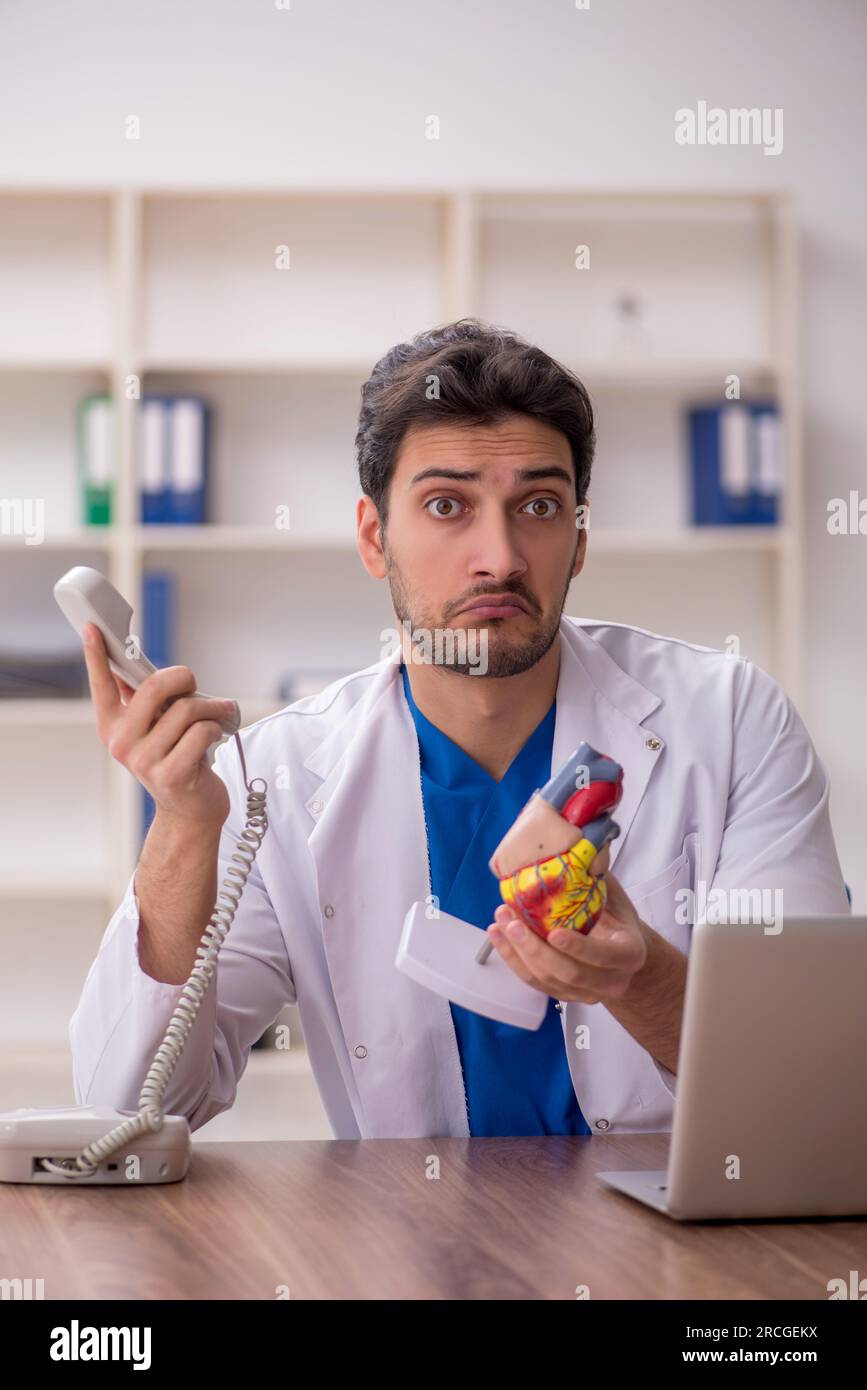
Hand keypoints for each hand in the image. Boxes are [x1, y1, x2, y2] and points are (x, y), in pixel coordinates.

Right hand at [82, 622, 231, 828]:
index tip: (93, 628)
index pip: (101, 686)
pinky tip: (217, 736)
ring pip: (186, 709)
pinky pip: (202, 732)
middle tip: (193, 683)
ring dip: (212, 706)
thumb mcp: (155, 729)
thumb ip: (146, 702)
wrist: (191, 810)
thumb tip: (140, 666)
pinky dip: (218, 728)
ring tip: (220, 712)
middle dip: (182, 677)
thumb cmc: (176, 760)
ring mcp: (145, 761)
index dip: (96, 656)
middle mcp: (122, 743)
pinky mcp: (172, 774)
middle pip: (153, 687)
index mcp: (112, 727)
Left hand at [484, 866, 647, 1005]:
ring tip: (500, 922)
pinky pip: (533, 982)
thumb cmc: (616, 918)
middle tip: (513, 921)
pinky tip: (499, 936)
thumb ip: (599, 872)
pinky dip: (513, 959)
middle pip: (568, 973)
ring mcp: (586, 993)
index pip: (603, 956)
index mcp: (628, 954)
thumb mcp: (614, 894)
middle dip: (535, 948)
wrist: (621, 950)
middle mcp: (611, 981)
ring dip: (518, 953)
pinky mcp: (563, 995)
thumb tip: (582, 837)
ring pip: (547, 981)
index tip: (553, 932)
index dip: (578, 948)